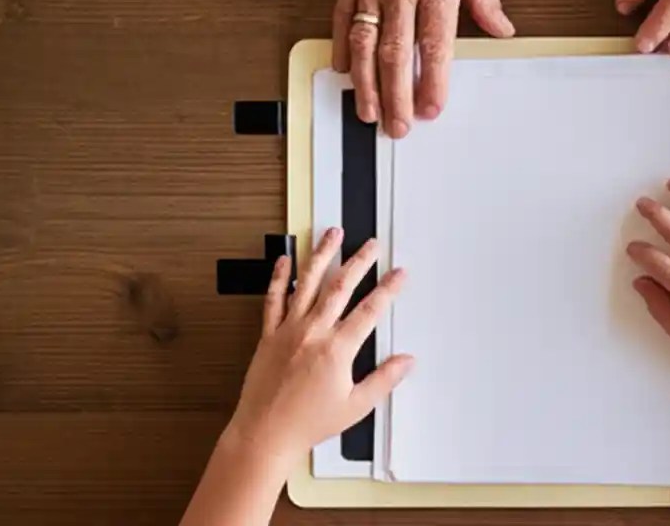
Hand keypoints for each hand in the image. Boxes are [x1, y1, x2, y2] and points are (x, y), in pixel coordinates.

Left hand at [223, 228, 413, 463]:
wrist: (264, 433)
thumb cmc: (306, 423)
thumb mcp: (355, 406)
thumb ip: (383, 380)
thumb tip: (405, 362)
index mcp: (336, 350)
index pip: (369, 310)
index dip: (387, 289)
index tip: (398, 275)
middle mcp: (312, 333)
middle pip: (340, 287)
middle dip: (359, 261)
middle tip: (371, 245)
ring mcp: (288, 331)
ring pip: (307, 284)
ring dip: (322, 256)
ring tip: (332, 235)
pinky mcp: (268, 336)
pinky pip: (273, 300)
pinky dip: (279, 278)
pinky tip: (285, 261)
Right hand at [335, 0, 514, 136]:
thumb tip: (502, 29)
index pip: (435, 44)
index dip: (432, 81)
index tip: (432, 108)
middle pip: (396, 52)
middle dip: (396, 95)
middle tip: (398, 126)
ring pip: (365, 41)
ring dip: (366, 82)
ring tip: (368, 110)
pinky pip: (342, 17)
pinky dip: (341, 46)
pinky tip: (344, 70)